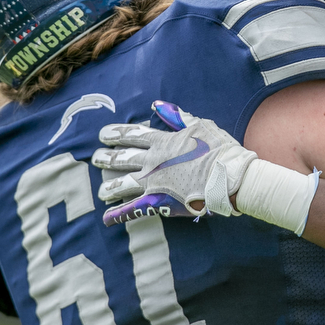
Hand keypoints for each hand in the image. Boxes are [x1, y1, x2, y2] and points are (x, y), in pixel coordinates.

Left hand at [92, 101, 256, 225]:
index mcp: (163, 142)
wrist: (229, 177)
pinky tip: (107, 218)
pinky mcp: (158, 202)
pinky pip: (134, 209)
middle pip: (123, 159)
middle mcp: (153, 161)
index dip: (116, 134)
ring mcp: (153, 182)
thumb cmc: (220, 150)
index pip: (133, 135)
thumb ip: (177, 117)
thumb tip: (158, 105)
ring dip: (110, 187)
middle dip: (107, 159)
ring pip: (124, 184)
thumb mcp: (200, 125)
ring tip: (101, 191)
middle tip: (96, 160)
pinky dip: (119, 214)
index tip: (103, 135)